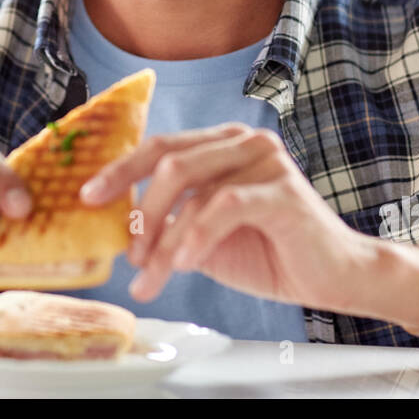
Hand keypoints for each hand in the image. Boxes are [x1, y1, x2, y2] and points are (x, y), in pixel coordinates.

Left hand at [79, 123, 366, 308]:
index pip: (161, 147)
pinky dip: (196, 237)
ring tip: (152, 275)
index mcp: (222, 144)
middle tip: (127, 255)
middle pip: (169, 162)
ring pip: (191, 189)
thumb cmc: (269, 251)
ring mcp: (266, 161)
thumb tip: (120, 228)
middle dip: (139, 211)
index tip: (88, 197)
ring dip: (163, 238)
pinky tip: (183, 263)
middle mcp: (243, 142)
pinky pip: (224, 207)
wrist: (331, 276)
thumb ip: (170, 222)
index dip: (121, 170)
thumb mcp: (205, 235)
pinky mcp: (282, 191)